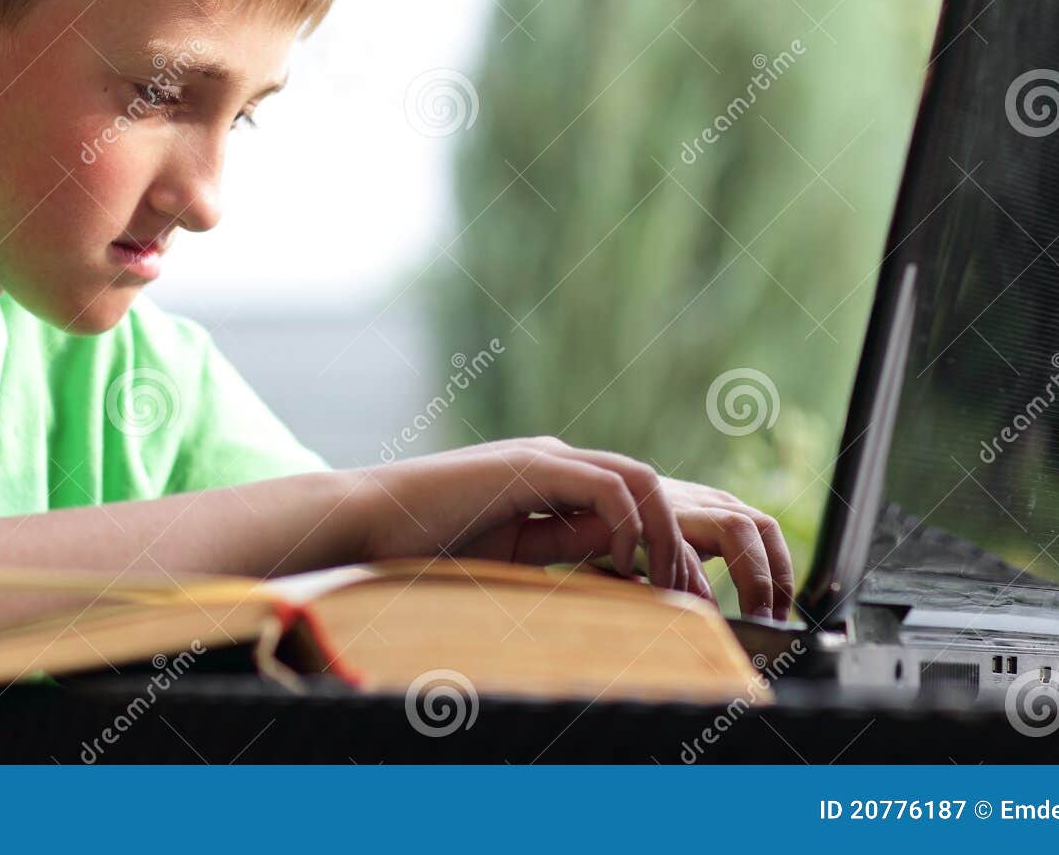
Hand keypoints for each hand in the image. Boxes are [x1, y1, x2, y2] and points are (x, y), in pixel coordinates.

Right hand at [355, 437, 792, 618]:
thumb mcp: (509, 553)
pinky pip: (608, 487)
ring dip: (663, 535)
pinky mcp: (531, 466)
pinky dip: (626, 527)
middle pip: (646, 486)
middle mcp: (554, 460)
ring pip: (639, 480)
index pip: (628, 503)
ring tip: (665, 586)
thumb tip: (618, 570)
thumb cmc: (423, 542)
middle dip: (677, 543)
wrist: (368, 519)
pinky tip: (618, 567)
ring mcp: (543, 458)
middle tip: (691, 600)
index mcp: (547, 480)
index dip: (660, 549)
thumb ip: (560, 549)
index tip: (678, 600)